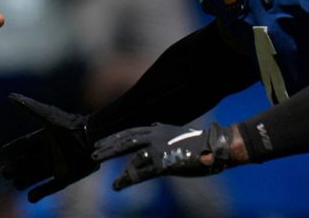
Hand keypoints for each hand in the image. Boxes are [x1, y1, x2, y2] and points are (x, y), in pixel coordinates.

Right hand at [0, 94, 98, 201]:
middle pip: (27, 161)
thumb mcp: (46, 116)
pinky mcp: (66, 176)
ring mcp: (57, 164)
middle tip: (4, 172)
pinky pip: (50, 187)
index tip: (3, 153)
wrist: (92, 137)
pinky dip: (40, 193)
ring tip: (14, 184)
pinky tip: (30, 197)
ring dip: (24, 180)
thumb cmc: (69, 126)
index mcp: (44, 137)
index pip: (23, 144)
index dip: (12, 149)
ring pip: (36, 174)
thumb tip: (9, 95)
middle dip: (14, 167)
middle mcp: (49, 151)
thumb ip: (28, 107)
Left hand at [92, 122, 233, 189]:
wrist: (216, 146)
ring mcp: (158, 150)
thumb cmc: (199, 141)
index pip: (130, 132)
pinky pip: (142, 173)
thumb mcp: (177, 131)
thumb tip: (154, 124)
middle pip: (125, 141)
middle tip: (93, 153)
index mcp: (157, 130)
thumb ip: (163, 128)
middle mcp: (155, 137)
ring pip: (130, 158)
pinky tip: (118, 185)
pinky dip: (128, 179)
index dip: (115, 138)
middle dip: (107, 147)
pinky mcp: (164, 164)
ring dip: (113, 163)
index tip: (101, 142)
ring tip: (99, 167)